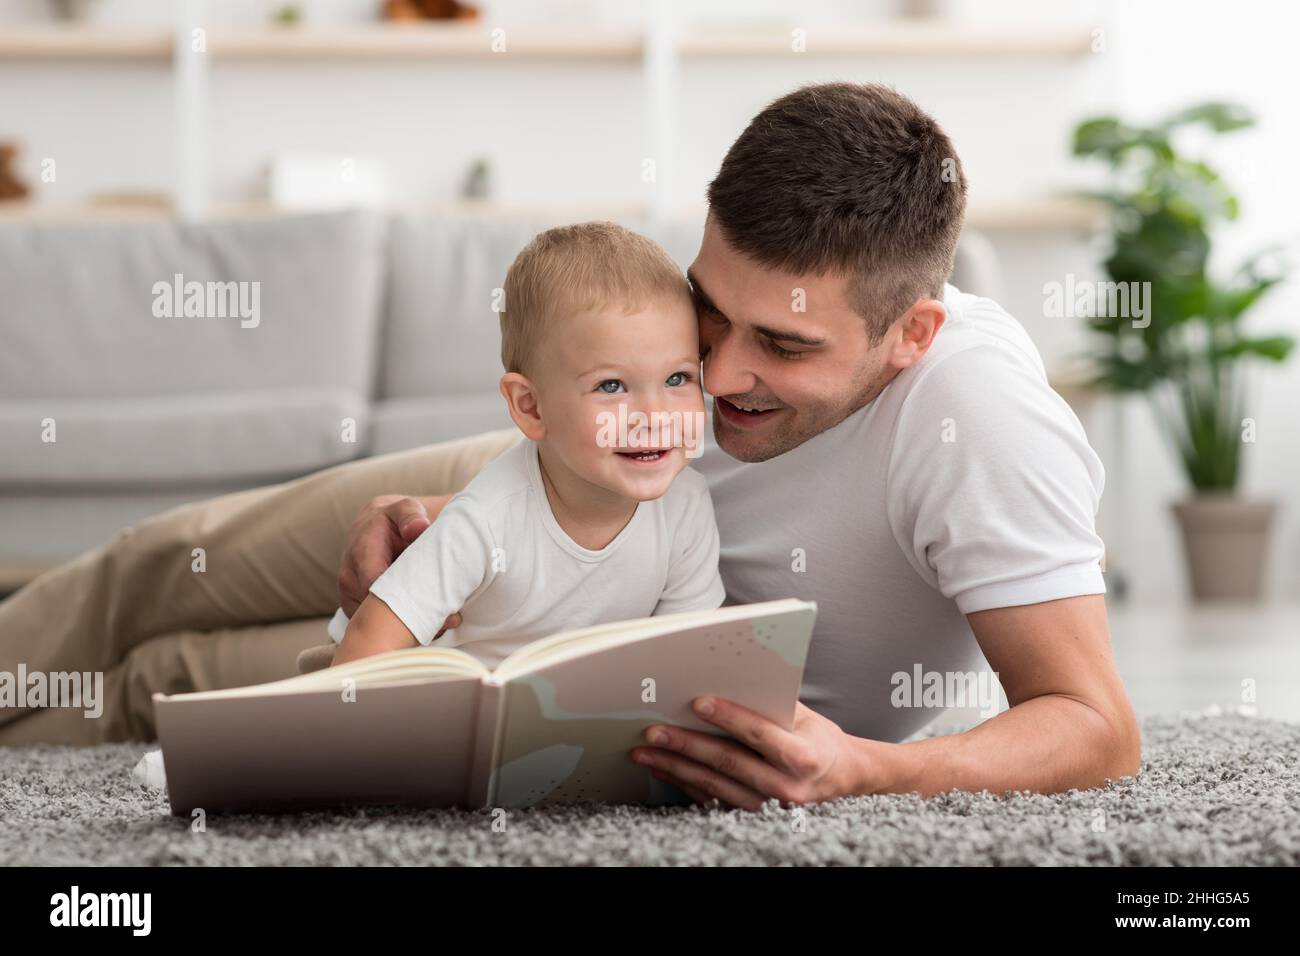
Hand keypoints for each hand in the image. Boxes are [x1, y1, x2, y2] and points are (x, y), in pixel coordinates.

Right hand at [337, 493, 460, 639]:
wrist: (377, 525)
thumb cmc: (397, 519)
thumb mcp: (405, 509)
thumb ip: (410, 516)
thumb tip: (418, 527)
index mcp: (361, 551)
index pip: (376, 585)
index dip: (406, 599)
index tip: (440, 606)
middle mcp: (349, 575)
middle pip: (375, 610)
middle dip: (412, 619)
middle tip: (449, 622)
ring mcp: (349, 594)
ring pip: (374, 623)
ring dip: (408, 629)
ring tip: (443, 625)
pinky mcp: (354, 606)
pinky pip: (372, 626)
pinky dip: (400, 631)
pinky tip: (428, 627)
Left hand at [630, 699, 884, 809]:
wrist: (842, 778)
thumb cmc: (819, 739)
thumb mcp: (805, 714)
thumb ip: (770, 701)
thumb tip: (728, 678)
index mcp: (803, 757)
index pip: (758, 734)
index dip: (727, 717)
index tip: (697, 702)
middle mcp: (786, 787)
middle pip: (727, 762)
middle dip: (686, 745)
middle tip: (653, 730)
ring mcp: (769, 807)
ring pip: (714, 784)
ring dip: (675, 767)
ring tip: (645, 752)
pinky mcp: (754, 816)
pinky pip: (712, 799)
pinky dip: (685, 784)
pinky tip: (664, 770)